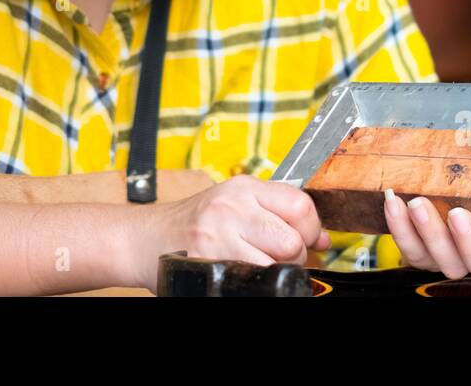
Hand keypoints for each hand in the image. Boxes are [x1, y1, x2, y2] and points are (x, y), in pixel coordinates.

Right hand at [129, 175, 331, 291]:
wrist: (147, 239)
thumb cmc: (195, 223)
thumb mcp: (234, 202)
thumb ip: (278, 212)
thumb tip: (323, 239)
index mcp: (244, 187)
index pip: (300, 205)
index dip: (313, 229)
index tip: (311, 240)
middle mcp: (232, 207)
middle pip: (292, 240)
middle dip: (294, 256)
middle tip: (279, 258)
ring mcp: (218, 236)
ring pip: (276, 265)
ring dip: (274, 272)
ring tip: (257, 265)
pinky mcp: (209, 262)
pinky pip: (253, 281)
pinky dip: (255, 283)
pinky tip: (243, 275)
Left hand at [383, 188, 470, 285]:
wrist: (441, 191)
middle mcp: (470, 261)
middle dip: (466, 243)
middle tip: (458, 213)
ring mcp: (442, 259)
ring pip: (434, 259)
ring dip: (426, 232)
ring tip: (418, 204)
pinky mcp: (418, 254)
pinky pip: (408, 247)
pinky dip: (399, 225)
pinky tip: (394, 202)